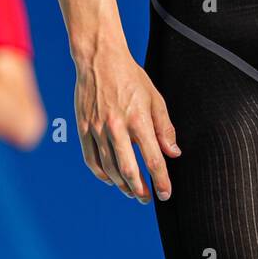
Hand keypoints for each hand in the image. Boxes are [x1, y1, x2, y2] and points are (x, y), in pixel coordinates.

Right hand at [75, 43, 179, 203]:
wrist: (99, 59)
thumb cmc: (131, 77)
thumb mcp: (155, 98)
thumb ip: (165, 128)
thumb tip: (173, 153)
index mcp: (138, 119)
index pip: (153, 158)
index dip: (161, 180)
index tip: (166, 194)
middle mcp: (117, 127)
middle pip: (129, 169)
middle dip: (140, 189)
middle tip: (147, 199)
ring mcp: (97, 129)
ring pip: (109, 167)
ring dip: (121, 184)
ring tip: (132, 192)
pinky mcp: (84, 128)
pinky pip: (91, 159)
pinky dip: (101, 174)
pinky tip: (111, 179)